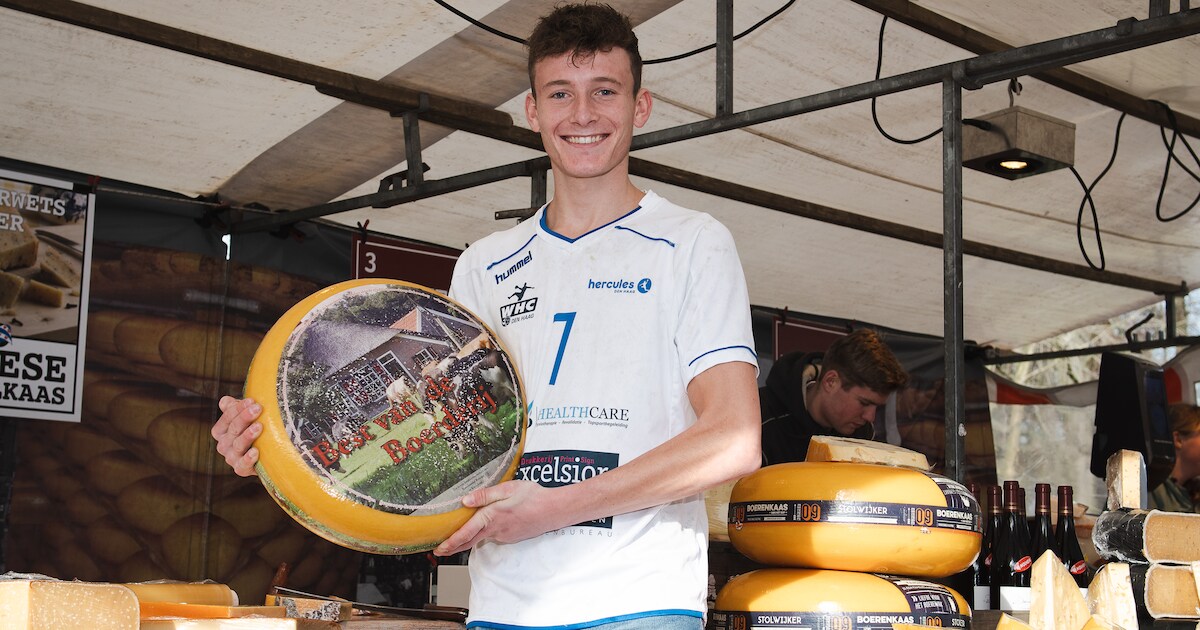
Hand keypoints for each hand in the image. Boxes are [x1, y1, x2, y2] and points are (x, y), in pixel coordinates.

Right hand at [212, 396, 262, 476]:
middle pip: (232, 429)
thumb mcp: (245, 416)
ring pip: (237, 446)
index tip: (252, 401)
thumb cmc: (254, 428)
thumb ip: (233, 407)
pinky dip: (248, 459)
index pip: (227, 417)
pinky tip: (255, 451)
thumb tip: (224, 401)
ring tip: (259, 426)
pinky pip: (242, 466)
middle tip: (258, 409)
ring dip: (247, 435)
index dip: (238, 408)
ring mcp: (232, 458)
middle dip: (245, 418)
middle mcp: (223, 445)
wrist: (267, 453)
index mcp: (221, 430)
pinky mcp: (241, 469)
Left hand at [433, 480, 558, 555]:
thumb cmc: (533, 496)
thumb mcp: (508, 489)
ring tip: (456, 537)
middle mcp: (496, 530)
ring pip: (482, 538)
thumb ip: (485, 495)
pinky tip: (486, 526)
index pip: (466, 533)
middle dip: (454, 547)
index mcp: (492, 517)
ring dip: (469, 539)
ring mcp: (504, 536)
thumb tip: (465, 501)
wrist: (554, 510)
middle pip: (470, 542)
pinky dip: (485, 534)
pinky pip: (494, 536)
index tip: (439, 549)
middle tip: (440, 550)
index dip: (451, 542)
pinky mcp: (511, 537)